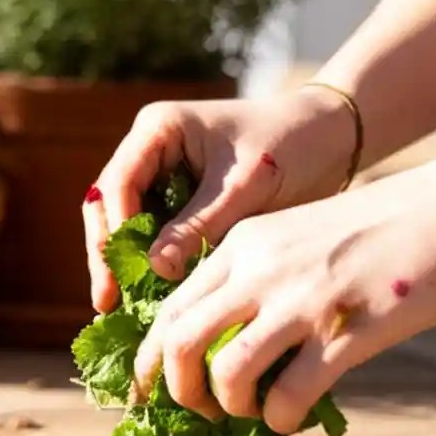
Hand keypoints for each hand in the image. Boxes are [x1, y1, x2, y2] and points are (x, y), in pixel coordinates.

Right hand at [84, 90, 356, 312]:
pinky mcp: (176, 197)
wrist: (330, 136)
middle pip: (108, 204)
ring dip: (121, 262)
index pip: (118, 183)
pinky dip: (148, 262)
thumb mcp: (245, 188)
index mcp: (158, 129)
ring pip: (122, 222)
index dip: (114, 230)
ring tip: (118, 306)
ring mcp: (159, 173)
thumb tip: (155, 269)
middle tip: (105, 300)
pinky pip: (151, 232)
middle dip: (106, 252)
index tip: (122, 274)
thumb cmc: (291, 146)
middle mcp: (149, 149)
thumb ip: (199, 225)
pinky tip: (147, 296)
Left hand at [132, 165, 435, 432]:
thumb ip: (247, 278)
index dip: (149, 359)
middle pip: (180, 341)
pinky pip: (291, 393)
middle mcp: (259, 271)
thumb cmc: (365, 231)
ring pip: (226, 371)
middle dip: (177, 390)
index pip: (167, 308)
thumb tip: (212, 343)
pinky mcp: (347, 331)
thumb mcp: (287, 237)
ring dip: (228, 407)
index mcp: (238, 247)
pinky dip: (279, 418)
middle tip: (199, 411)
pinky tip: (289, 419)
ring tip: (249, 412)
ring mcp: (302, 300)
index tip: (147, 391)